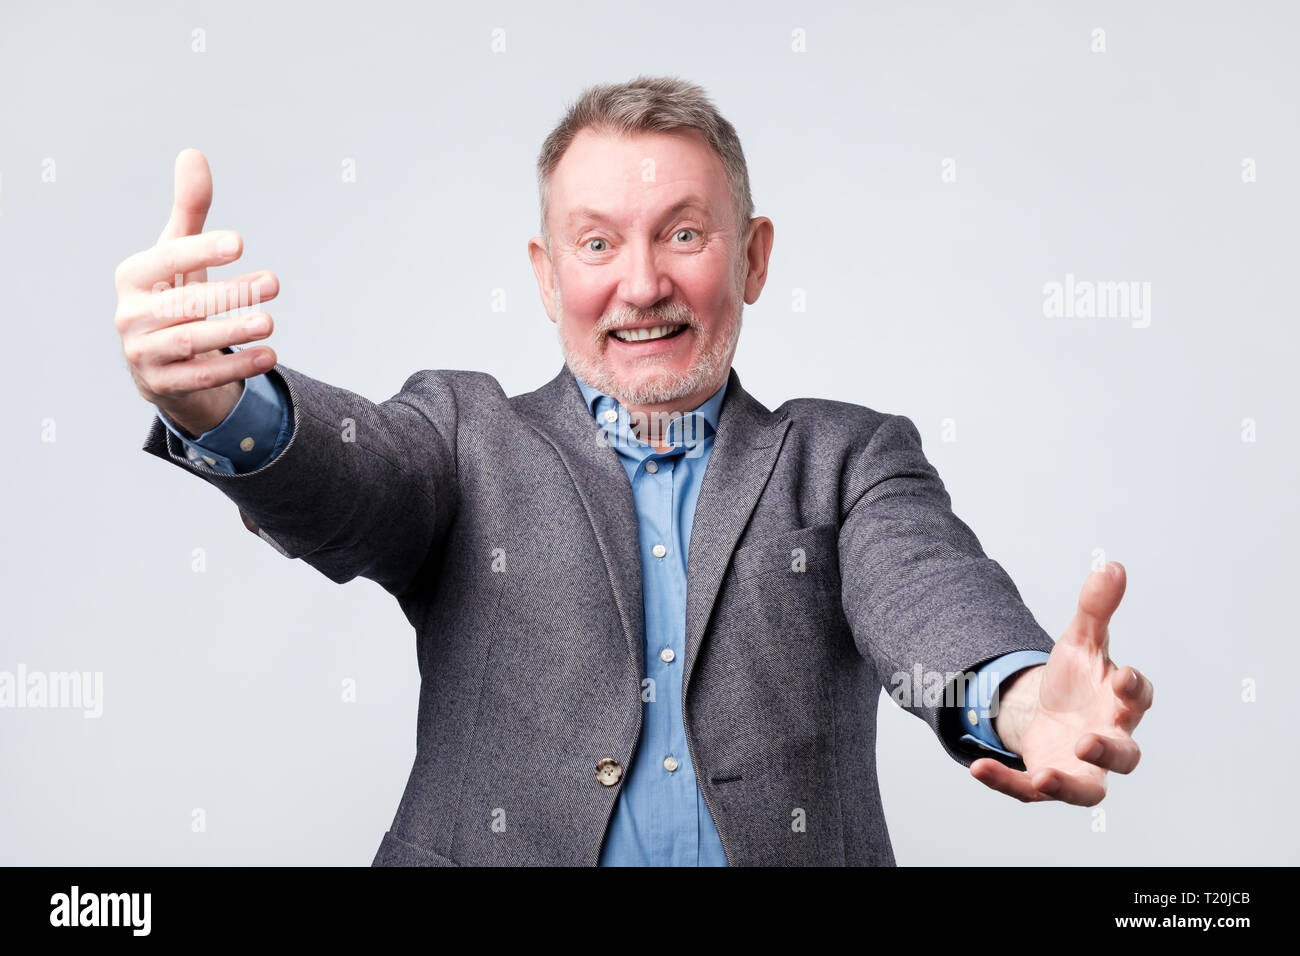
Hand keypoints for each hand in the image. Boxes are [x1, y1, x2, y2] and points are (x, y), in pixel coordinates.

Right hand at [114, 148, 279, 435]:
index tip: (238, 242)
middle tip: (274, 282)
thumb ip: (189, 210)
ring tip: (270, 322)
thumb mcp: (177, 254)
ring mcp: (144, 352)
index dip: (200, 250)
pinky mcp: (163, 385)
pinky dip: (237, 368)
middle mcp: (131, 315)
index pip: (167, 260)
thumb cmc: (172, 294)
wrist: (159, 361)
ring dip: (232, 331)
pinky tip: (269, 356)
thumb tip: (193, 154)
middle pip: (185, 303)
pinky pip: (202, 377)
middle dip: (231, 293)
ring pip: (191, 341)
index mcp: (133, 277)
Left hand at [970, 561, 1152, 804]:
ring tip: (1045, 776)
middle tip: (1089, 742)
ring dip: (1069, 784)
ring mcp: (1080, 767)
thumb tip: (1112, 565)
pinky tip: (979, 767)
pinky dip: (1005, 781)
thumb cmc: (1077, 679)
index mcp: (1120, 702)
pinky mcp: (1049, 780)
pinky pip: (1029, 791)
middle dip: (1110, 751)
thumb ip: (1096, 607)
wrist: (1047, 711)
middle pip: (1125, 756)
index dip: (1136, 690)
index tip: (1126, 678)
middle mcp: (1109, 740)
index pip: (1139, 698)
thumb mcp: (1080, 639)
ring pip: (1088, 790)